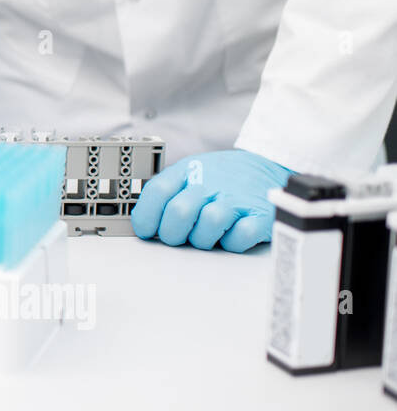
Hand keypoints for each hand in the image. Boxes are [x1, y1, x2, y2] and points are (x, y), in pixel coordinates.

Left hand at [131, 150, 291, 251]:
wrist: (269, 166)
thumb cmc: (223, 177)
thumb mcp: (192, 172)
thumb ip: (168, 192)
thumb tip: (142, 221)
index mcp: (190, 171)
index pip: (158, 191)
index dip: (146, 215)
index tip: (146, 230)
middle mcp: (212, 183)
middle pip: (179, 212)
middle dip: (172, 233)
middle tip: (177, 237)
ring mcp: (237, 199)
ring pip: (209, 225)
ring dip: (203, 239)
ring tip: (207, 235)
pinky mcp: (261, 217)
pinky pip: (239, 238)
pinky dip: (232, 243)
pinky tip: (230, 235)